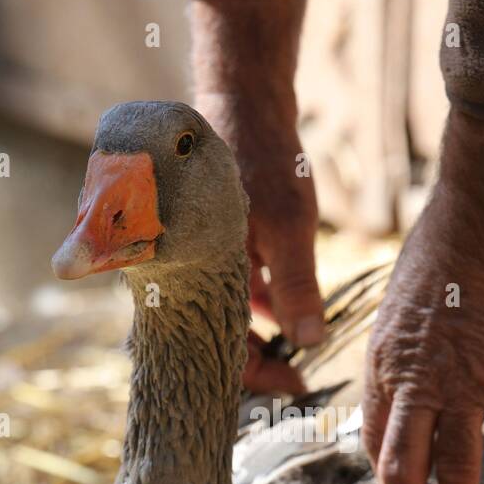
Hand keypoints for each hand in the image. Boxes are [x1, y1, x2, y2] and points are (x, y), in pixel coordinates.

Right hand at [189, 0, 322, 394]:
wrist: (242, 98)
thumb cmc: (261, 157)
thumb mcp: (290, 225)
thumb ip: (297, 286)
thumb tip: (310, 342)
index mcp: (183, 271)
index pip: (205, 348)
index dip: (253, 374)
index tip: (296, 385)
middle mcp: (172, 270)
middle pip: (203, 340)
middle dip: (248, 362)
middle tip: (294, 377)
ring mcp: (183, 257)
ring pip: (212, 316)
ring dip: (250, 335)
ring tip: (293, 350)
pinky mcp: (197, 246)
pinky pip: (217, 290)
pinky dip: (246, 305)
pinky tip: (279, 310)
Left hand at [363, 112, 483, 483]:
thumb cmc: (446, 251)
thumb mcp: (403, 304)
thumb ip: (405, 348)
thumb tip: (409, 375)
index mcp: (385, 366)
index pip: (378, 439)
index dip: (386, 478)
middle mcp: (416, 383)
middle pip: (401, 467)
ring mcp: (464, 383)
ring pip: (452, 466)